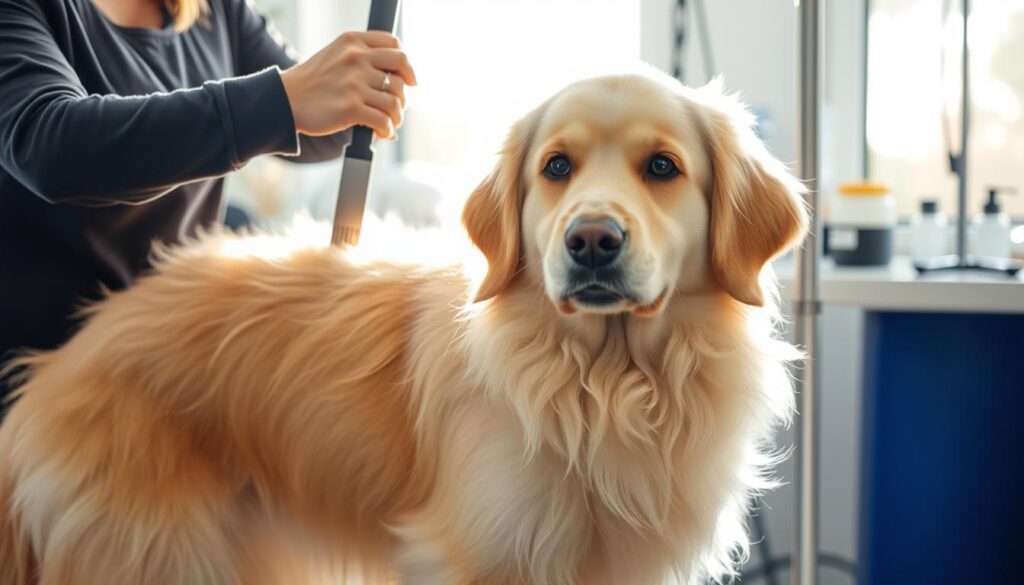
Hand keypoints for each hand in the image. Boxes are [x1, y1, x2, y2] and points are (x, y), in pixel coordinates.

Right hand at [280, 31, 416, 138]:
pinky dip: (387, 130)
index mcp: (353, 42)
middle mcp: (356, 59)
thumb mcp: (336, 54)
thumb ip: (363, 56)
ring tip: (390, 123)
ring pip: (395, 101)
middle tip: (399, 105)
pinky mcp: (350, 108)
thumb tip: (399, 77)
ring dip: (397, 116)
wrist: (285, 100)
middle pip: (401, 73)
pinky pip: (384, 121)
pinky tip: (381, 133)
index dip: (406, 65)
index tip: (408, 79)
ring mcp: (354, 84)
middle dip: (406, 93)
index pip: (394, 45)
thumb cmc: (314, 82)